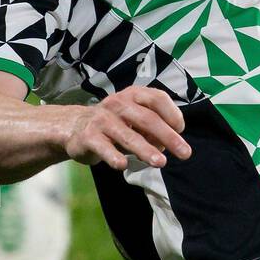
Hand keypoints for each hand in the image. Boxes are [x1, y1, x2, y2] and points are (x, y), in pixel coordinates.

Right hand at [60, 87, 189, 170]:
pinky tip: (123, 165)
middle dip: (168, 136)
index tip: (181, 130)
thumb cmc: (115, 123)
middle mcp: (118, 103)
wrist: (75, 126)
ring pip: (127, 135)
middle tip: (184, 153)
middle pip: (147, 119)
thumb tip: (167, 145)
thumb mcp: (135, 120)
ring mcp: (102, 119)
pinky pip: (103, 147)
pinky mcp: (88, 136)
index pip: (157, 99)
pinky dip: (113, 156)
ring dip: (146, 149)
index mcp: (133, 95)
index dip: (173, 114)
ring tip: (160, 163)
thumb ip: (152, 129)